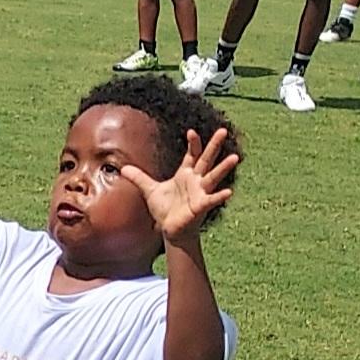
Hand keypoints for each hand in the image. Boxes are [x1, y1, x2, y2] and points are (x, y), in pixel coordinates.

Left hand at [121, 126, 236, 241]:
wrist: (170, 229)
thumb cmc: (165, 209)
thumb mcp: (150, 190)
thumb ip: (139, 178)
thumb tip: (123, 169)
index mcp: (185, 174)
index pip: (191, 154)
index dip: (193, 143)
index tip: (191, 131)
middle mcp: (196, 180)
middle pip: (206, 159)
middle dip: (214, 146)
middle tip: (223, 131)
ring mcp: (200, 192)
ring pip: (214, 177)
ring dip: (224, 167)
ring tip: (235, 157)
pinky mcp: (201, 206)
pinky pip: (212, 200)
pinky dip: (219, 196)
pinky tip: (229, 192)